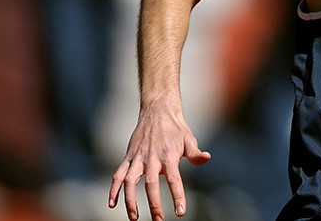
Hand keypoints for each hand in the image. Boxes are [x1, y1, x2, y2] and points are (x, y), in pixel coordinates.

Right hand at [108, 101, 211, 220]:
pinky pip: (118, 174)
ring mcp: (137, 158)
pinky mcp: (128, 157)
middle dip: (154, 204)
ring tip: (134, 217)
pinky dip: (113, 189)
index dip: (177, 196)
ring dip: (130, 201)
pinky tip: (112, 203)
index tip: (180, 212)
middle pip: (151, 184)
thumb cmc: (176, 128)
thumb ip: (196, 153)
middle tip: (159, 220)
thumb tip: (207, 158)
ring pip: (130, 182)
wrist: (158, 110)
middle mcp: (151, 158)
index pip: (174, 180)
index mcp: (169, 155)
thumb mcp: (189, 140)